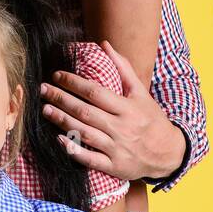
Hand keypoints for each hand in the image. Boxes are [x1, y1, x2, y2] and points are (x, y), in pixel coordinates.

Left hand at [39, 41, 186, 181]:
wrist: (169, 153)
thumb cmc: (151, 119)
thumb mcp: (141, 93)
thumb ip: (123, 68)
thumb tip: (105, 44)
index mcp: (128, 108)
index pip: (96, 92)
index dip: (74, 83)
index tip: (57, 75)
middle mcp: (122, 127)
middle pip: (86, 112)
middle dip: (62, 99)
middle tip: (43, 90)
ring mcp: (117, 148)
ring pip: (85, 133)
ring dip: (62, 121)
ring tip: (45, 109)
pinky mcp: (114, 166)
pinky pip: (91, 159)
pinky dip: (74, 150)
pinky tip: (59, 139)